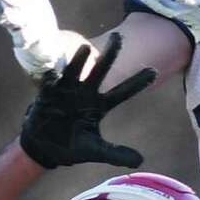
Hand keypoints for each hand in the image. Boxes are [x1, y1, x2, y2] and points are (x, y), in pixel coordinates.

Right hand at [0, 0, 87, 78]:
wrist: (42, 46)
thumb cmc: (33, 14)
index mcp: (14, 4)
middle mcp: (17, 19)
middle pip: (5, 11)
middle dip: (1, 1)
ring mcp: (26, 34)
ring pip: (15, 28)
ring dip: (11, 22)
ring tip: (5, 14)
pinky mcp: (36, 46)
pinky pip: (30, 45)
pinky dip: (27, 42)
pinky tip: (25, 39)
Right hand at [19, 33, 156, 169]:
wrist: (44, 148)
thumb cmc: (71, 146)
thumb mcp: (96, 151)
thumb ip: (116, 154)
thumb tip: (140, 161)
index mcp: (100, 105)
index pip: (122, 92)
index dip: (137, 82)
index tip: (154, 71)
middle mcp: (85, 92)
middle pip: (100, 71)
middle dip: (109, 55)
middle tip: (119, 38)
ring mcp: (66, 90)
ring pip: (75, 71)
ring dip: (80, 60)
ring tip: (86, 48)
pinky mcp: (47, 94)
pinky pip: (50, 83)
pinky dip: (51, 77)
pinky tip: (52, 72)